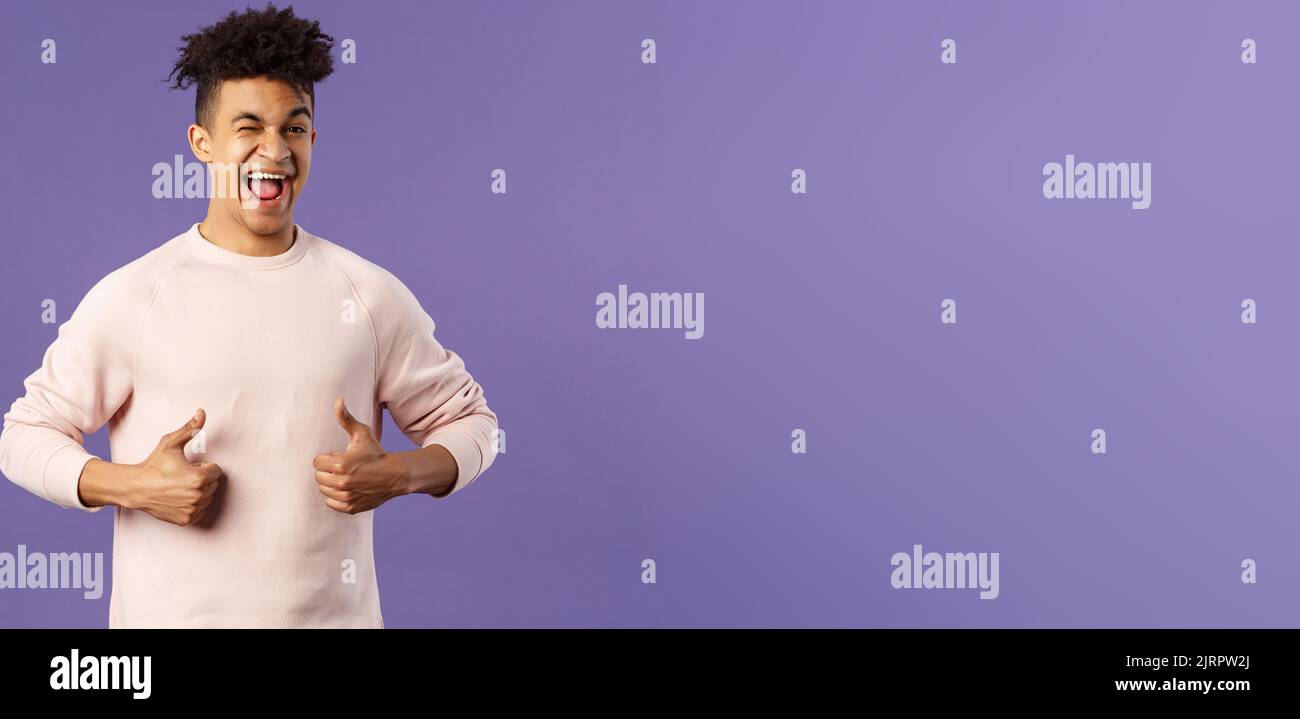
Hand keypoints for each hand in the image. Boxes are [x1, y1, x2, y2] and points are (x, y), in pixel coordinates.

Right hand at [125, 409, 223, 525]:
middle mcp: (198, 496)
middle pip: (214, 484)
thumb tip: (201, 412)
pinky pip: (201, 511)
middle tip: (183, 475)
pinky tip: (179, 497)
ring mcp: (192, 510)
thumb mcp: (171, 443)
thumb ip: (190, 429)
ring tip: (180, 486)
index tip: (190, 466)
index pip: (216, 470)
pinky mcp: (186, 520)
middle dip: (202, 478)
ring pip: (208, 498)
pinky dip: (194, 504)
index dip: (203, 466)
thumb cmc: (153, 465)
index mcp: (199, 478)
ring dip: (199, 491)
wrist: (135, 488)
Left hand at [311, 397, 408, 513]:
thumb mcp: (362, 434)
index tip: (338, 456)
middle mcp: (342, 482)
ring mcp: (346, 497)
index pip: (317, 462)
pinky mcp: (350, 507)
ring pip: (324, 490)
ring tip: (345, 477)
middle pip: (318, 476)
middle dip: (327, 470)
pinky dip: (335, 497)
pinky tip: (347, 488)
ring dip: (331, 483)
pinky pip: (331, 503)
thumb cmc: (376, 452)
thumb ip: (346, 419)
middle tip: (342, 467)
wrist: (396, 475)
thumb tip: (338, 401)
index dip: (327, 457)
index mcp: (341, 464)